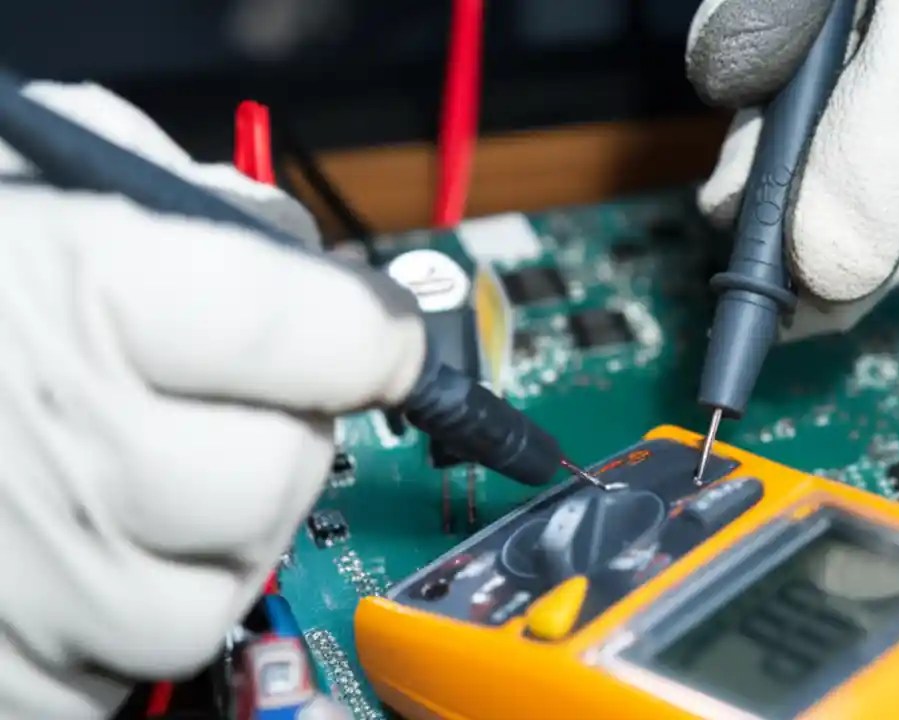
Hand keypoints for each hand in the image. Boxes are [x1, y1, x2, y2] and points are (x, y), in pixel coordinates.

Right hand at [0, 82, 423, 717]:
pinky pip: (122, 672)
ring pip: (218, 589)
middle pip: (283, 471)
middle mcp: (56, 457)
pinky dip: (120, 615)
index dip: (367, 330)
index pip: (323, 332)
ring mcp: (20, 589)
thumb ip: (163, 197)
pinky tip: (68, 553)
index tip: (375, 338)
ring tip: (139, 482)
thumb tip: (290, 249)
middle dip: (280, 430)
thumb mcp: (11, 176)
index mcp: (76, 301)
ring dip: (209, 536)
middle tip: (232, 403)